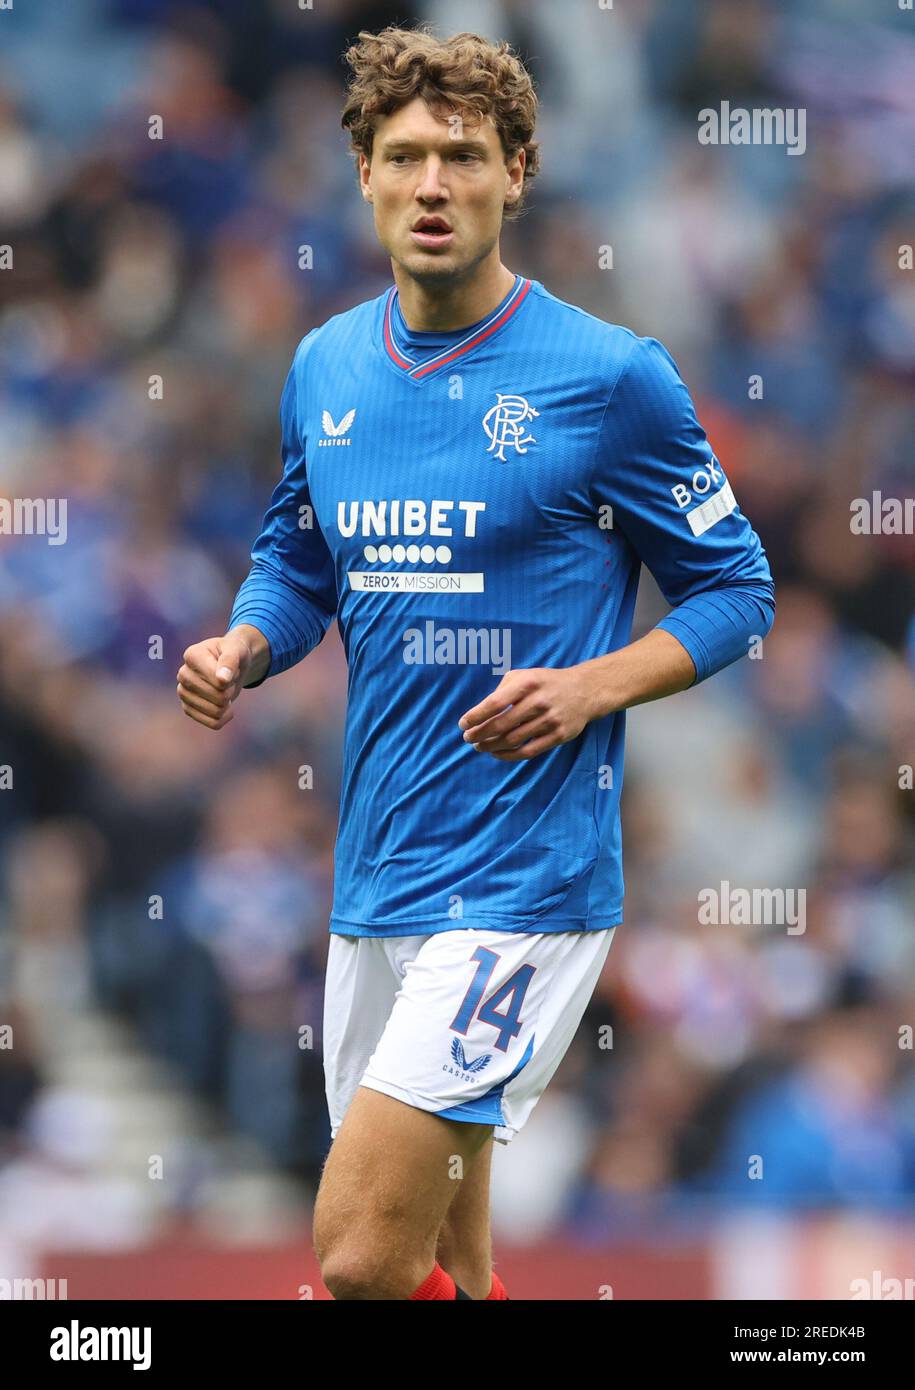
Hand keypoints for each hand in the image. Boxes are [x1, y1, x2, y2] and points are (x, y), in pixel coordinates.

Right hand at [176, 632, 252, 729]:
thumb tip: (222, 680)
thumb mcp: (236, 650)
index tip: (231, 666)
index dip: (232, 677)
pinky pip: (213, 723)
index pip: (218, 681)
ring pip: (216, 712)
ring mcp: (183, 693)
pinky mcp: (188, 708)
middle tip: (229, 678)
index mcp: (192, 656)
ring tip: (224, 688)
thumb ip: (230, 661)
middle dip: (231, 689)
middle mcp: (183, 675)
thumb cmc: (233, 652)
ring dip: (228, 702)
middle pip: (219, 697)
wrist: (229, 664)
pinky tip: (226, 706)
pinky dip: (225, 717)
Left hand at [458, 667, 594, 760]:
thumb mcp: (525, 675)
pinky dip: (508, 755)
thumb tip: (482, 711)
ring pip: (513, 740)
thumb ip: (503, 689)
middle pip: (501, 724)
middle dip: (479, 734)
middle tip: (468, 738)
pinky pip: (528, 751)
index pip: (495, 703)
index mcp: (528, 684)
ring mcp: (550, 720)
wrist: (585, 691)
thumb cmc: (546, 682)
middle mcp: (538, 702)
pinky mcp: (558, 736)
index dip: (476, 716)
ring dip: (491, 746)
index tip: (463, 724)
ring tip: (480, 746)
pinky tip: (497, 753)